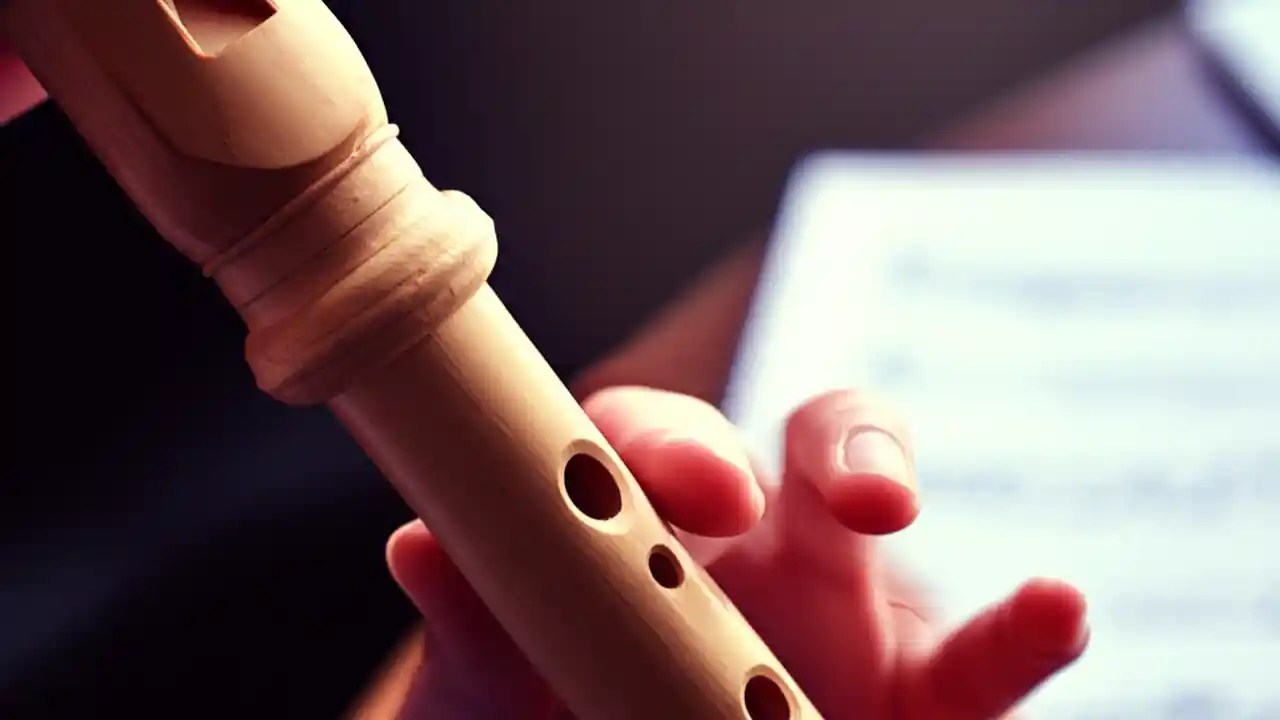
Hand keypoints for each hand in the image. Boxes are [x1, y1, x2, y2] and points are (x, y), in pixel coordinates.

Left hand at [383, 385, 1087, 718]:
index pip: (642, 440)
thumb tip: (421, 547)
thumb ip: (473, 633)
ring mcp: (841, 611)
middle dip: (764, 442)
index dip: (651, 442)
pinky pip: (984, 658)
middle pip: (771, 440)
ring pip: (872, 503)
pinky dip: (1026, 629)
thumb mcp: (489, 702)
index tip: (648, 478)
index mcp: (637, 527)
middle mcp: (744, 545)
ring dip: (879, 468)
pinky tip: (1055, 606)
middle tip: (728, 494)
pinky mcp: (920, 695)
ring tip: (879, 494)